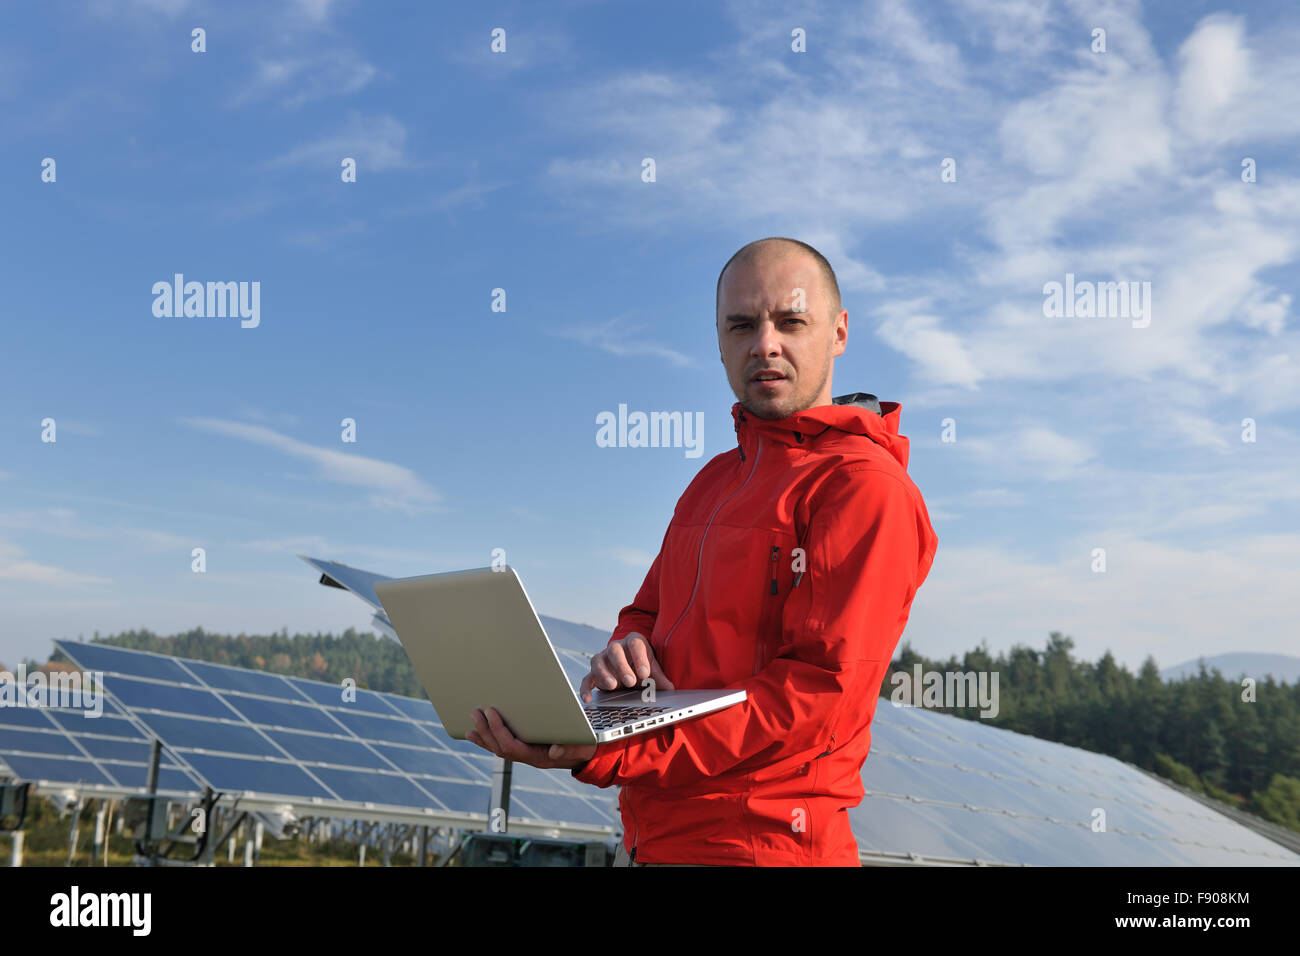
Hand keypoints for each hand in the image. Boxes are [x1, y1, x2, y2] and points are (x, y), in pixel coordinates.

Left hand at [466, 706, 596, 769]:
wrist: (586, 753)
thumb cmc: (583, 746)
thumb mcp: (580, 746)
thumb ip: (568, 748)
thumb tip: (554, 750)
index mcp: (538, 757)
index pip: (512, 746)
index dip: (499, 730)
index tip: (491, 713)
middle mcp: (528, 758)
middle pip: (500, 748)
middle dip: (486, 731)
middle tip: (476, 713)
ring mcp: (525, 755)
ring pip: (498, 748)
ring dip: (483, 736)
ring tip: (470, 725)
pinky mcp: (524, 748)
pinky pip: (502, 746)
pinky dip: (488, 740)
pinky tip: (478, 733)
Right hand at [579, 632, 675, 702]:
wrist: (629, 665)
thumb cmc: (641, 665)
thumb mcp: (651, 669)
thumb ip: (659, 678)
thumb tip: (670, 688)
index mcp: (633, 641)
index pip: (635, 644)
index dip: (640, 658)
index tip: (645, 673)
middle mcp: (616, 647)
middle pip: (615, 650)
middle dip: (622, 666)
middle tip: (630, 681)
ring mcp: (603, 659)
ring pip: (598, 661)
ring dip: (604, 674)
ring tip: (613, 686)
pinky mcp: (593, 673)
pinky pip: (587, 679)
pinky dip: (585, 688)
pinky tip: (588, 698)